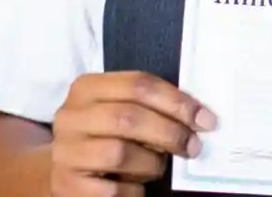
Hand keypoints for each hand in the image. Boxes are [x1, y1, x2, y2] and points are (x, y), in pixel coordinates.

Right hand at [50, 71, 216, 195]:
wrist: (67, 169)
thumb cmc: (105, 135)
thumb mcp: (120, 111)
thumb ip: (150, 107)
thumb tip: (197, 117)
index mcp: (87, 88)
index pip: (138, 84)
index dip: (176, 101)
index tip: (205, 119)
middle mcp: (70, 117)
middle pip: (129, 117)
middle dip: (170, 132)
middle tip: (193, 146)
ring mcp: (66, 152)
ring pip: (120, 153)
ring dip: (151, 163)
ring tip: (158, 166)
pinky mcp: (68, 186)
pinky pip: (114, 190)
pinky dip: (135, 190)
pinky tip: (138, 185)